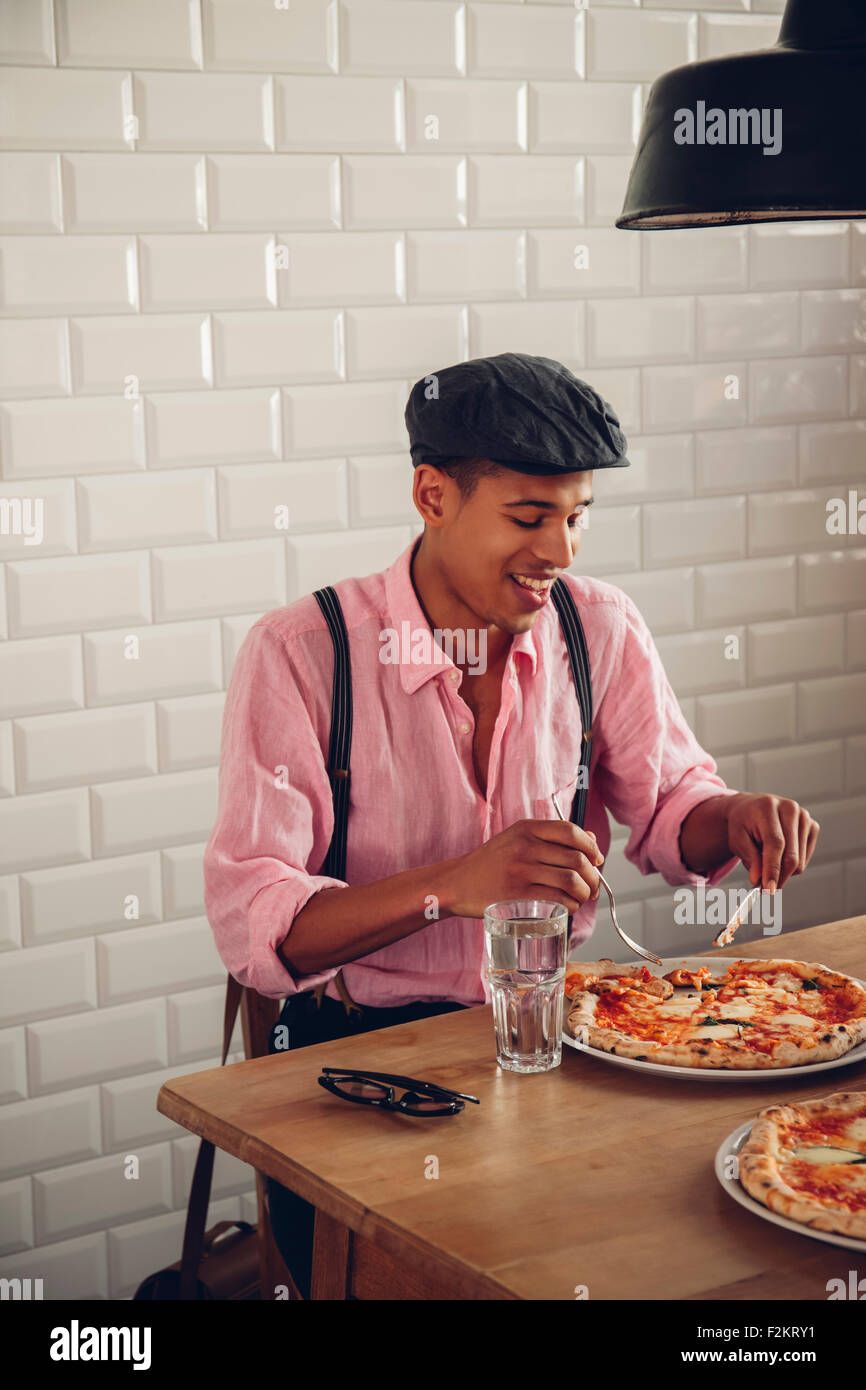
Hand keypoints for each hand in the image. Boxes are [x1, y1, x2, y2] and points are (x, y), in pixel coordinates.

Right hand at [444, 819, 604, 918]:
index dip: (591, 847)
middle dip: (593, 876)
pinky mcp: (518, 895)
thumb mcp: (518, 839)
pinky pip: (558, 900)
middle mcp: (525, 846)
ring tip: (582, 898)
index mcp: (527, 828)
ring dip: (585, 893)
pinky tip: (568, 907)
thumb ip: (552, 838)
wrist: (457, 884)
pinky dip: (571, 906)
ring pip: (571, 881)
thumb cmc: (491, 863)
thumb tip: (592, 841)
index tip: (596, 859)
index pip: (571, 831)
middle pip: (577, 859)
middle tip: (592, 886)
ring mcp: (521, 871)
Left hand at [725, 793, 819, 892]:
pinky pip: (805, 858)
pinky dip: (792, 864)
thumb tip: (759, 879)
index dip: (772, 868)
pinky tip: (779, 853)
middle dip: (778, 877)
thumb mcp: (737, 839)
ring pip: (800, 861)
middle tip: (765, 888)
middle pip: (791, 856)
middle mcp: (790, 808)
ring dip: (783, 871)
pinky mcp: (813, 826)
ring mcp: (804, 817)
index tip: (768, 889)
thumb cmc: (743, 824)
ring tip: (766, 859)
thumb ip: (749, 858)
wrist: (752, 808)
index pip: (775, 843)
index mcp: (768, 807)